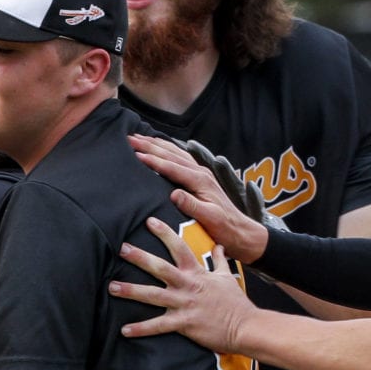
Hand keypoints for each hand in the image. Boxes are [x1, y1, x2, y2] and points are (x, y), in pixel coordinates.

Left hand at [110, 216, 256, 353]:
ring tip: (111, 287)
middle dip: (140, 258)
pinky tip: (124, 330)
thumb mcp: (228, 276)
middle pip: (160, 268)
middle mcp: (188, 285)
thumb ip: (220, 260)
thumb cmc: (236, 302)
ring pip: (153, 295)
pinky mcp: (184, 323)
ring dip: (131, 291)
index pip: (180, 247)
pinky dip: (141, 328)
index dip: (165, 233)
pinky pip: (158, 326)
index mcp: (197, 273)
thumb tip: (218, 245)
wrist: (247, 326)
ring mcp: (185, 304)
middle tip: (121, 249)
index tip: (149, 221)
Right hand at [128, 134, 270, 264]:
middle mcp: (201, 173)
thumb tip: (174, 193)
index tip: (136, 154)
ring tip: (139, 137)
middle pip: (172, 155)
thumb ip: (191, 205)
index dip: (154, 160)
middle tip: (130, 138)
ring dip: (157, 144)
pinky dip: (167, 149)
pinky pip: (181, 158)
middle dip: (150, 145)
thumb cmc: (224, 228)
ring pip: (176, 153)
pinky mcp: (200, 177)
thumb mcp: (209, 219)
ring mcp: (201, 173)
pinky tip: (160, 146)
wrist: (240, 232)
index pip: (172, 167)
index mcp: (201, 181)